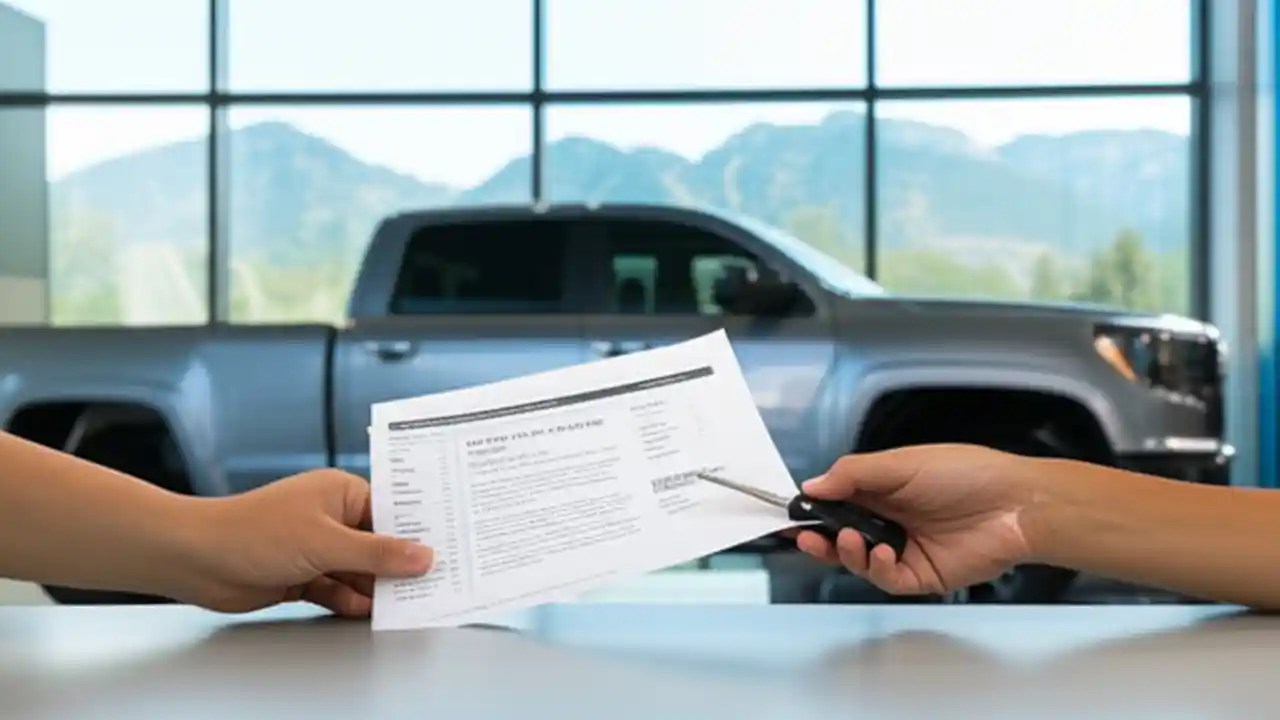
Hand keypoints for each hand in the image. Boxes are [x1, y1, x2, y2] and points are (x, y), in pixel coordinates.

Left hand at [175, 469, 432, 615]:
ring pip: (360, 570)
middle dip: (399, 565)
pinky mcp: (303, 574)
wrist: (197, 559)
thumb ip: (378, 554)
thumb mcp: (326, 543)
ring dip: (375, 587)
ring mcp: (317, 546)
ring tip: (403, 603)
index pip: (393, 510)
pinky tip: (365, 611)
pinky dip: (350, 600)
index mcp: (342, 492)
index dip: (419, 530)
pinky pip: (338, 588)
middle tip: (431, 583)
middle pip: (379, 544)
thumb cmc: (255, 532)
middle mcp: (332, 516)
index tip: (448, 547)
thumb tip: (423, 556)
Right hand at [795, 444, 1037, 595]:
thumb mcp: (901, 463)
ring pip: (860, 560)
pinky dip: (876, 568)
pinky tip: (880, 553)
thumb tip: (810, 485)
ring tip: (853, 540)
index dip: (817, 508)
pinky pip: (887, 578)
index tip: (795, 513)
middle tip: (805, 537)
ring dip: (847, 552)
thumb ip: (852, 474)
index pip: (839, 500)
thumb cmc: (962, 473)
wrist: (1014, 505)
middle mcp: (891, 519)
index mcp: (884, 488)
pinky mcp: (922, 575)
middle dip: (821, 537)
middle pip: (844, 535)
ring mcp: (905, 549)